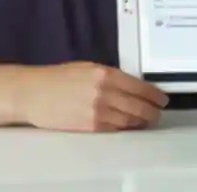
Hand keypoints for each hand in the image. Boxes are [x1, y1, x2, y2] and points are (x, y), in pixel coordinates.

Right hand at [14, 62, 167, 131]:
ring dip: (142, 121)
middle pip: (139, 106)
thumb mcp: (87, 68)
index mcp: (105, 74)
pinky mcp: (90, 126)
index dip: (154, 95)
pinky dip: (126, 128)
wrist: (34, 93)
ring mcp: (98, 111)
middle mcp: (105, 92)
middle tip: (158, 112)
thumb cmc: (57, 78)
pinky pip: (115, 129)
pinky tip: (130, 126)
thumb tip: (131, 85)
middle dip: (152, 111)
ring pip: (130, 120)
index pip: (139, 87)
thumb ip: (110, 76)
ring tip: (147, 120)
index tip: (162, 98)